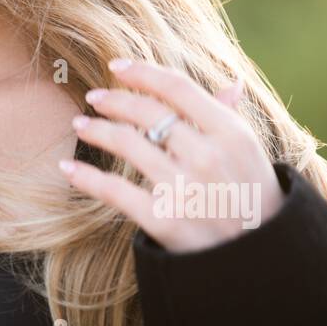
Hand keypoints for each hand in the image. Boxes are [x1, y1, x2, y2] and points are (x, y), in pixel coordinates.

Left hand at [60, 60, 284, 253]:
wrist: (259, 259)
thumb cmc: (252, 199)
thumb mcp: (249, 156)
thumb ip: (229, 118)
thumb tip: (232, 83)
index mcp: (231, 132)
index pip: (178, 88)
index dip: (142, 73)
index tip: (116, 66)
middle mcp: (208, 156)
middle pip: (147, 113)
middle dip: (114, 100)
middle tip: (94, 98)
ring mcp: (185, 188)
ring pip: (126, 144)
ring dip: (96, 130)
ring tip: (81, 125)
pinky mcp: (164, 219)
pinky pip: (114, 191)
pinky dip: (86, 177)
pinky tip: (68, 169)